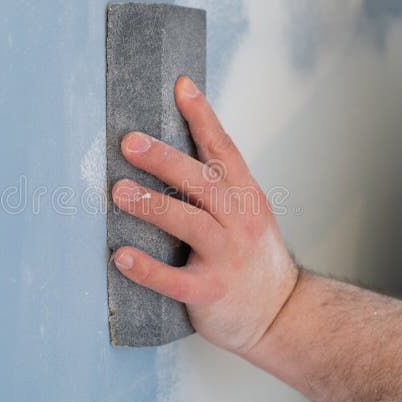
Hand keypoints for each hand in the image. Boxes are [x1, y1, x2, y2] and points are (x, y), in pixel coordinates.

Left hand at [111, 76, 299, 354]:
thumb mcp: (246, 212)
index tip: (181, 87)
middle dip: (166, 159)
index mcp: (246, 197)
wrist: (282, 314)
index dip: (202, 117)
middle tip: (130, 142)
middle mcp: (240, 222)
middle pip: (203, 182)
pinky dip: (148, 269)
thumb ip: (217, 185)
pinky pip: (176, 280)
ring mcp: (227, 258)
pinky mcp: (210, 292)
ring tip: (119, 191)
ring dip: (153, 205)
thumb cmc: (253, 257)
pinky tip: (121, 256)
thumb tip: (168, 148)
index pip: (223, 149)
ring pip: (191, 224)